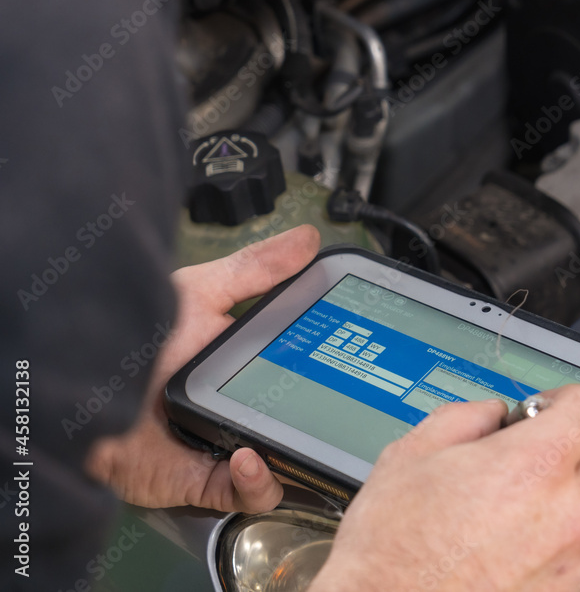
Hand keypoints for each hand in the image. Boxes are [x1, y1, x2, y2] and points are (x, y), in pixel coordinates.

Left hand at [86, 225, 320, 511]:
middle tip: (334, 408)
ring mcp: (223, 444)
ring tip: (284, 440)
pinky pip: (246, 493)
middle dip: (318, 420)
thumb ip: (257, 269)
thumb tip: (308, 239)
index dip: (324, 369)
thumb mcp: (202, 291)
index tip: (348, 358)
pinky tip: (248, 457)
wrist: (79, 384)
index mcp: (242, 363)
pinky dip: (256, 482)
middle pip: (295, 421)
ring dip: (291, 459)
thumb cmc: (131, 336)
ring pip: (281, 464)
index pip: (297, 370)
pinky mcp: (204, 480)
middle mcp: (237, 407)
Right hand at [311, 384, 579, 591]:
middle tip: (506, 472)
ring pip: (579, 512)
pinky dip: (545, 552)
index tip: (549, 412)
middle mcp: (564, 512)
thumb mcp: (410, 454)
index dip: (571, 402)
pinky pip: (571, 556)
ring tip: (491, 525)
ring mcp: (571, 561)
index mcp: (531, 465)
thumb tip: (491, 415)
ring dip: (549, 509)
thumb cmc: (391, 552)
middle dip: (555, 458)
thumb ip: (467, 417)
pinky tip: (498, 556)